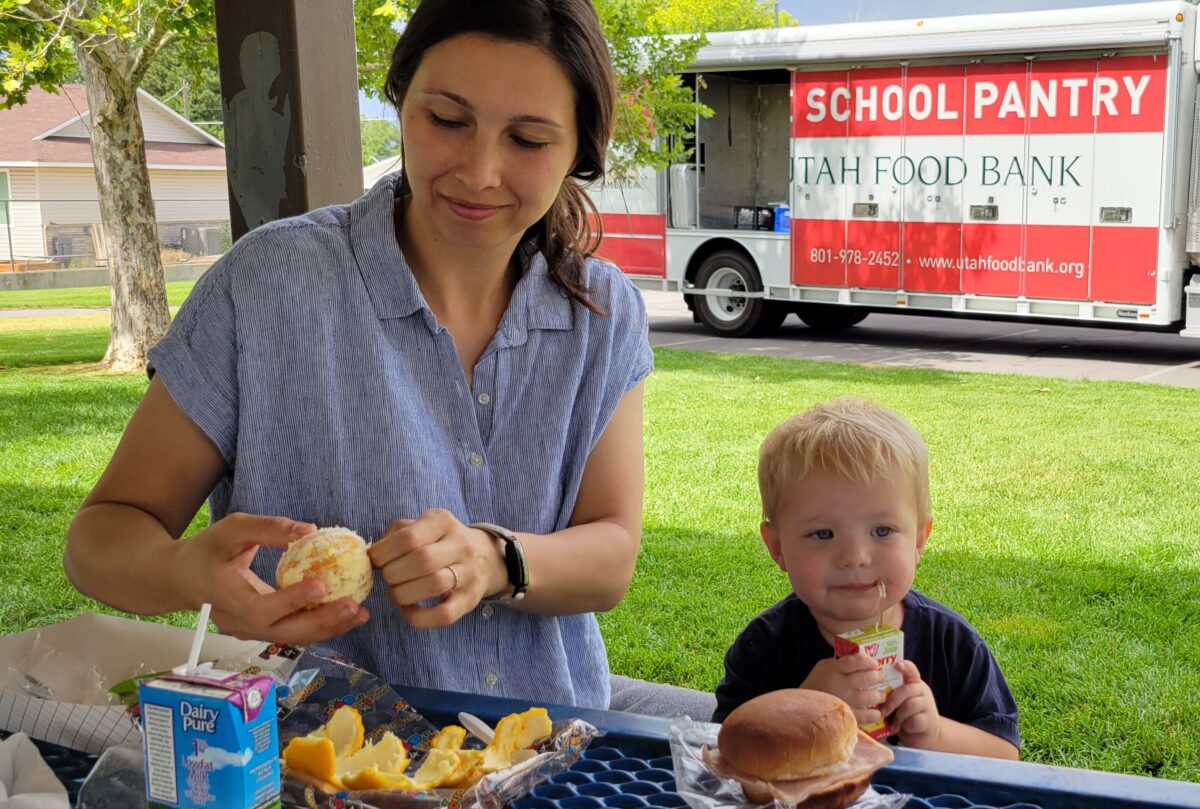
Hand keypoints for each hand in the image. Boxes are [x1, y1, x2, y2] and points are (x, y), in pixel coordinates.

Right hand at [176, 512, 368, 644]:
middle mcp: (237, 622)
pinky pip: (292, 633)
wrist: (180, 579)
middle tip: (353, 606)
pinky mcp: (260, 632)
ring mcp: (249, 632)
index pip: (260, 608)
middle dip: (321, 621)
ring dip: (327, 628)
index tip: (321, 584)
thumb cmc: (205, 550)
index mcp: (226, 596)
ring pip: (291, 637)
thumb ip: (268, 528)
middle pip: (282, 631)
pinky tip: (345, 616)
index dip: (291, 600)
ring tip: (360, 614)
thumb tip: (311, 531)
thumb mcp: (232, 529)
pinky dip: (320, 626)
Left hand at [369, 509, 506, 628]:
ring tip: (396, 593)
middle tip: (388, 577)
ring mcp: (469, 573)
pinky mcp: (469, 600)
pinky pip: (444, 614)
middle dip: (394, 574)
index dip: (385, 553)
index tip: (376, 560)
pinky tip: (408, 611)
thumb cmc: (439, 542)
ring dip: (404, 594)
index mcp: (442, 522)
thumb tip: (372, 555)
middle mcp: (460, 545)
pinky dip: (419, 618)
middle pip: (422, 560)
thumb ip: (395, 535)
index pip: (409, 537)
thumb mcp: (421, 526)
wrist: (484, 558)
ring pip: (434, 584)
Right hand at [801, 653, 886, 724]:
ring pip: (870, 696)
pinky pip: (867, 715)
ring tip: (880, 695)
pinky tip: (875, 711)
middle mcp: (841, 684)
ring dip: (879, 695)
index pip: (855, 661)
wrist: (803, 707)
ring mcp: (845, 701)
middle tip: (880, 677)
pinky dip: (874, 713)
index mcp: (833, 670)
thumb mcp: (823, 667)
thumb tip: (859, 662)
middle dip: (877, 676)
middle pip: (866, 677)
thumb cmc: (815, 684)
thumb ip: (839, 663)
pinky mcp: (848, 716)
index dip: (868, 661)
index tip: (874, 664)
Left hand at [880, 660, 940, 747]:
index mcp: (913, 683)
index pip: (911, 670)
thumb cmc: (905, 715)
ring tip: (893, 724)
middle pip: (907, 689)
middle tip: (883, 711)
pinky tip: (902, 729)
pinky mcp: (930, 721)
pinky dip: (906, 726)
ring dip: (898, 716)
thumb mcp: (898, 702)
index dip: (905, 667)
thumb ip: (891, 694)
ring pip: (910, 705)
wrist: (922, 735)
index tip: (897, 665)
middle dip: (892, 701)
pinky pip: (915, 720)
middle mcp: (922, 692)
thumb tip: (872, 692)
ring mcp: (928, 706)